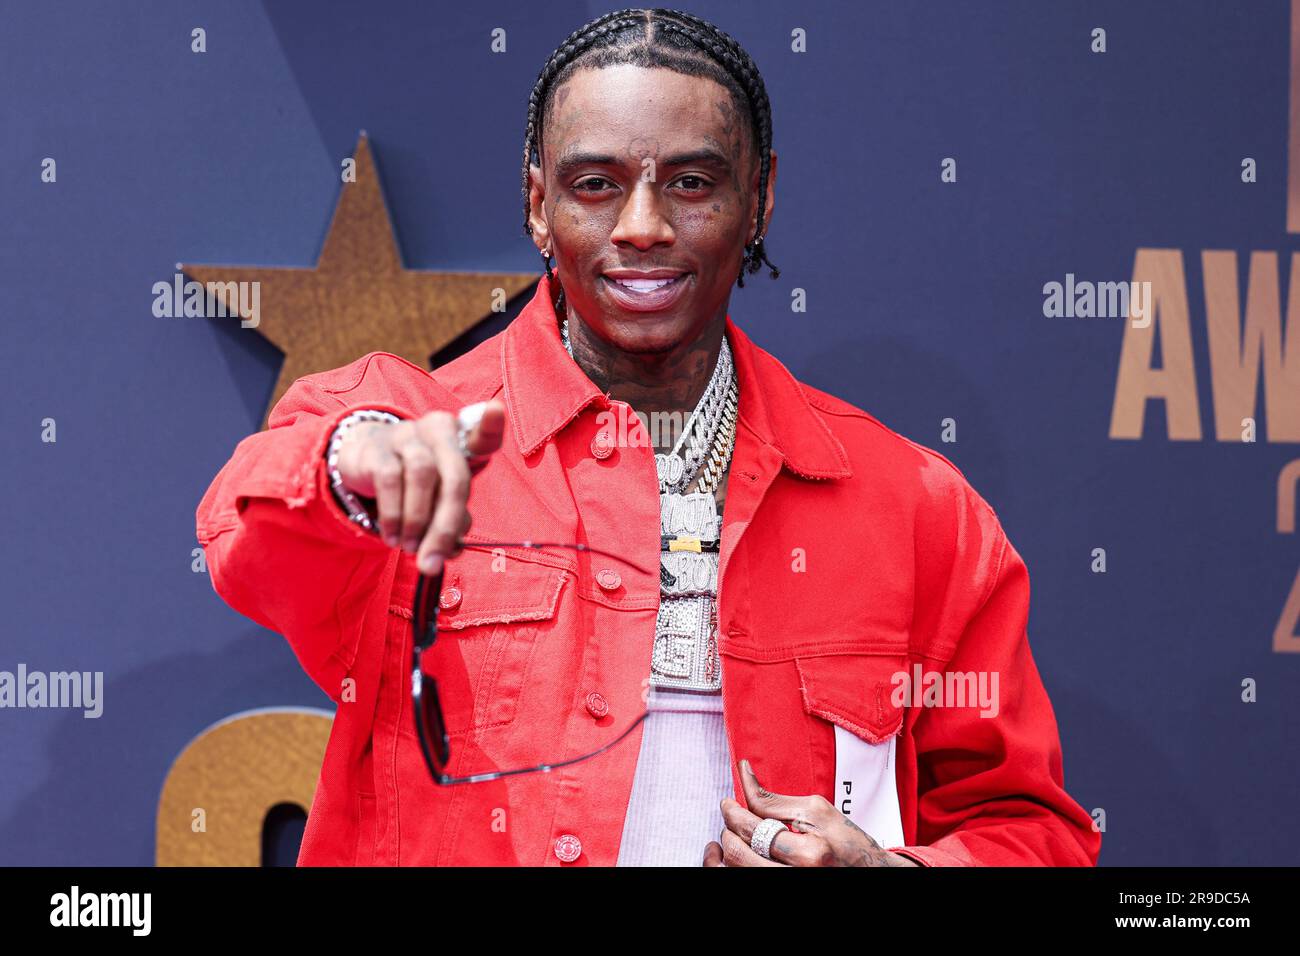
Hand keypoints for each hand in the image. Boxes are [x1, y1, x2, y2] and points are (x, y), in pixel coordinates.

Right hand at [334, 400, 505, 573]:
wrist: (366, 461)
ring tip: (411, 548)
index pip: (482, 436)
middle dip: (447, 523)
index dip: (490, 425)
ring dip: (418, 520)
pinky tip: (392, 536)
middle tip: (434, 559)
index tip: (495, 410)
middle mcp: (439, 432)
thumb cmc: (417, 480)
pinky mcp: (377, 447)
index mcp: (463, 442)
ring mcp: (407, 435)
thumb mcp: (439, 498)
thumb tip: (451, 551)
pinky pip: (390, 480)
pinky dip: (393, 515)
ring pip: (422, 475)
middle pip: (455, 475)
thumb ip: (452, 521)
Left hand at [702, 758, 919, 866]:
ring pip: (735, 871)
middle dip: (728, 829)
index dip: (733, 810)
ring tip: (728, 837)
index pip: (754, 827)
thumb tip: (745, 778)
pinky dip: (732, 867)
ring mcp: (788, 885)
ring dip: (724, 852)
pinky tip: (735, 856)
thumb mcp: (817, 811)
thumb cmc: (847, 841)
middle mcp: (795, 876)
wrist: (871, 872)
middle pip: (739, 853)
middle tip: (730, 815)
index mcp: (808, 853)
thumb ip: (775, 801)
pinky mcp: (783, 890)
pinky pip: (744, 878)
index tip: (728, 801)